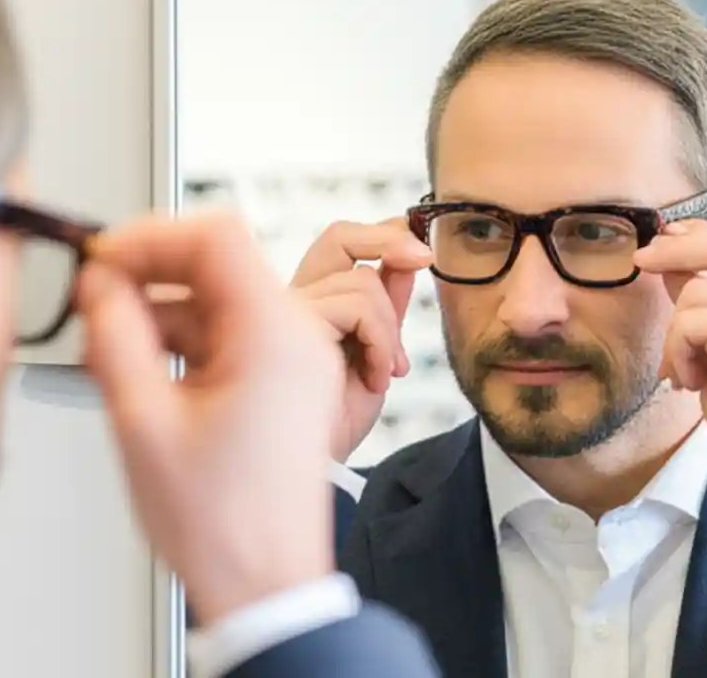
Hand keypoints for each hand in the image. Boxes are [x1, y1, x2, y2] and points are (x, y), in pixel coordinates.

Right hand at [78, 212, 344, 624]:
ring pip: (213, 302)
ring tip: (104, 355)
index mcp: (275, 337)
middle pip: (215, 265)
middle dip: (146, 279)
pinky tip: (135, 373)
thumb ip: (115, 337)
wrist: (267, 585)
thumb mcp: (144, 422)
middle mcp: (295, 338)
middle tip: (92, 304)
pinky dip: (178, 345)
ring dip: (156, 317)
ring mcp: (291, 360)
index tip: (101, 258)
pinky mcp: (279, 382)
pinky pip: (223, 336)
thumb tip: (99, 282)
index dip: (149, 237)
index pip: (216, 237)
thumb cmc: (223, 525)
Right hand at [291, 219, 432, 461]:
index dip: (381, 236)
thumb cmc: (332, 424)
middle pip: (338, 237)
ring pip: (360, 280)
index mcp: (307, 303)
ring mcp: (282, 311)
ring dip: (390, 329)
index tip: (421, 255)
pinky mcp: (287, 328)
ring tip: (385, 372)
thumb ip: (386, 311)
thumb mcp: (375, 357)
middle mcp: (288, 301)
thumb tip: (406, 261)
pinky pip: (357, 307)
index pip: (339, 246)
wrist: (314, 471)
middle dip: (388, 238)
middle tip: (424, 258)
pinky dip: (381, 343)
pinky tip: (375, 379)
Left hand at [632, 215, 706, 484]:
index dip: (700, 235)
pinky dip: (679, 354)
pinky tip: (695, 384)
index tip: (664, 238)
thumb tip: (672, 260)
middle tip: (640, 260)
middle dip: (675, 249)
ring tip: (692, 373)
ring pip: (695, 295)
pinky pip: (688, 323)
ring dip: (678, 337)